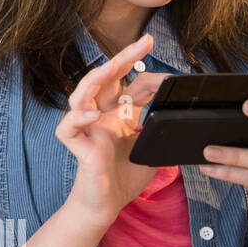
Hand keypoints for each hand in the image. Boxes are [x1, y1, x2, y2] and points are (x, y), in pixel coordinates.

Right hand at [56, 33, 170, 232]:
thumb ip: (159, 127)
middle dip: (123, 57)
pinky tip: (93, 113)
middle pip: (104, 78)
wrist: (106, 205)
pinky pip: (68, 127)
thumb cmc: (124, 177)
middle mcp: (99, 116)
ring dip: (95, 78)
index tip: (168, 66)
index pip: (128, 82)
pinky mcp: (77, 146)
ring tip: (110, 66)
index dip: (145, 70)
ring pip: (81, 94)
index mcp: (116, 114)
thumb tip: (179, 112)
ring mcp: (86, 129)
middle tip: (143, 41)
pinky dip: (78, 117)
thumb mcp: (151, 146)